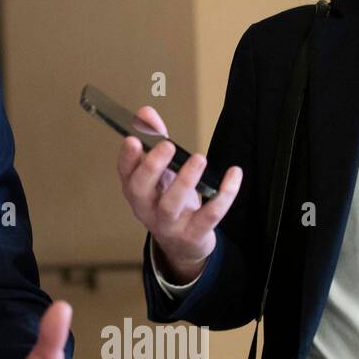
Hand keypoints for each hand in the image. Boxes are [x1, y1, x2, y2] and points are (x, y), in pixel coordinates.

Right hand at [115, 105, 241, 282]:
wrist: (184, 245)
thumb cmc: (170, 201)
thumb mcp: (161, 173)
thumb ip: (154, 141)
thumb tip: (145, 113)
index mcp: (136, 191)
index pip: (125, 173)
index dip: (127, 157)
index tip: (133, 139)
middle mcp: (146, 208)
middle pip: (140, 190)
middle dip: (152, 166)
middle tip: (167, 145)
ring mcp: (168, 224)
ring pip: (171, 205)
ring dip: (185, 180)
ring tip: (198, 159)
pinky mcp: (193, 234)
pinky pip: (209, 215)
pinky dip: (224, 194)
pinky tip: (233, 174)